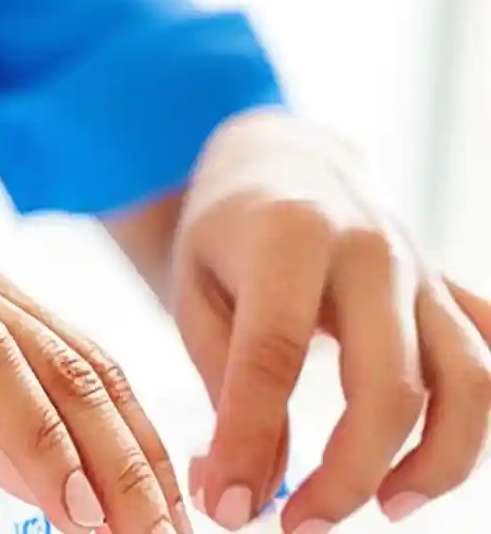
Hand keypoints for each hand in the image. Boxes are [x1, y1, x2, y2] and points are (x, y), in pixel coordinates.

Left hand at [173, 110, 490, 531]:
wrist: (286, 161)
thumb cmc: (227, 234)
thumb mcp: (196, 291)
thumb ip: (222, 384)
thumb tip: (239, 489)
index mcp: (289, 237)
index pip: (272, 353)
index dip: (251, 440)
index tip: (227, 507)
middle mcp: (372, 251)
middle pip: (387, 381)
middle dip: (349, 471)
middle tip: (300, 525)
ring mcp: (424, 273)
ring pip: (469, 379)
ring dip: (438, 460)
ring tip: (385, 508)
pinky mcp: (452, 294)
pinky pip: (490, 358)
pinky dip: (482, 418)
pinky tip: (436, 462)